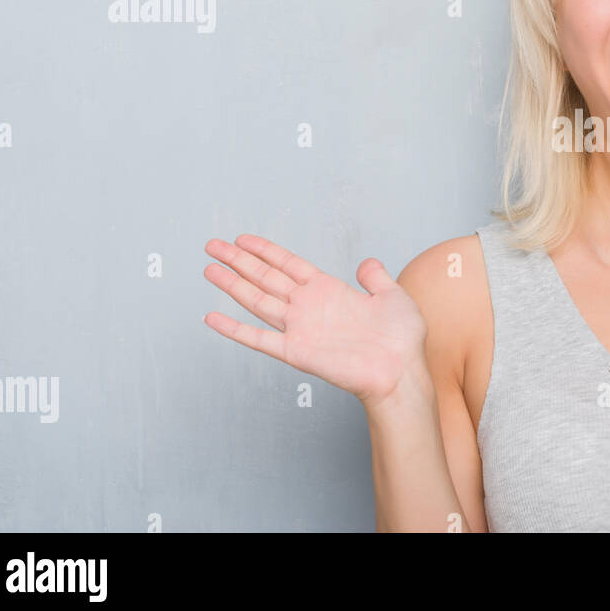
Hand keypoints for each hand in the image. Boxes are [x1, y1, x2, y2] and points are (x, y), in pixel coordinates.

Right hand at [202, 234, 427, 406]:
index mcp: (328, 290)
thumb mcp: (393, 296)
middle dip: (238, 261)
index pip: (288, 264)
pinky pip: (259, 338)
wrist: (400, 370)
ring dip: (232, 285)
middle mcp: (309, 307)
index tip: (242, 239)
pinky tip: (213, 317)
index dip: (265, 251)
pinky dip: (235, 329)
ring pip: (257, 301)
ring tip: (209, 269)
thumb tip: (367, 262)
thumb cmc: (401, 339)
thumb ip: (376, 278)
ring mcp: (300, 328)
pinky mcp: (296, 351)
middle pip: (265, 277)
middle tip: (212, 246)